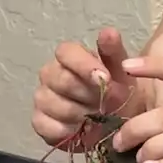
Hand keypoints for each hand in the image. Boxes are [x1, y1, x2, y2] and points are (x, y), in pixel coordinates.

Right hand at [31, 27, 135, 145]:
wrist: (119, 122)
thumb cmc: (118, 91)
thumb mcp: (122, 70)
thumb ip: (114, 52)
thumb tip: (108, 32)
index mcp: (70, 58)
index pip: (65, 52)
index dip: (84, 65)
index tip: (105, 79)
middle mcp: (51, 74)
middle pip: (59, 79)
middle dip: (86, 94)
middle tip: (106, 103)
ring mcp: (43, 98)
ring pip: (51, 103)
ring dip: (79, 113)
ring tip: (96, 118)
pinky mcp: (40, 122)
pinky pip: (44, 125)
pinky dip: (65, 130)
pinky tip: (81, 130)